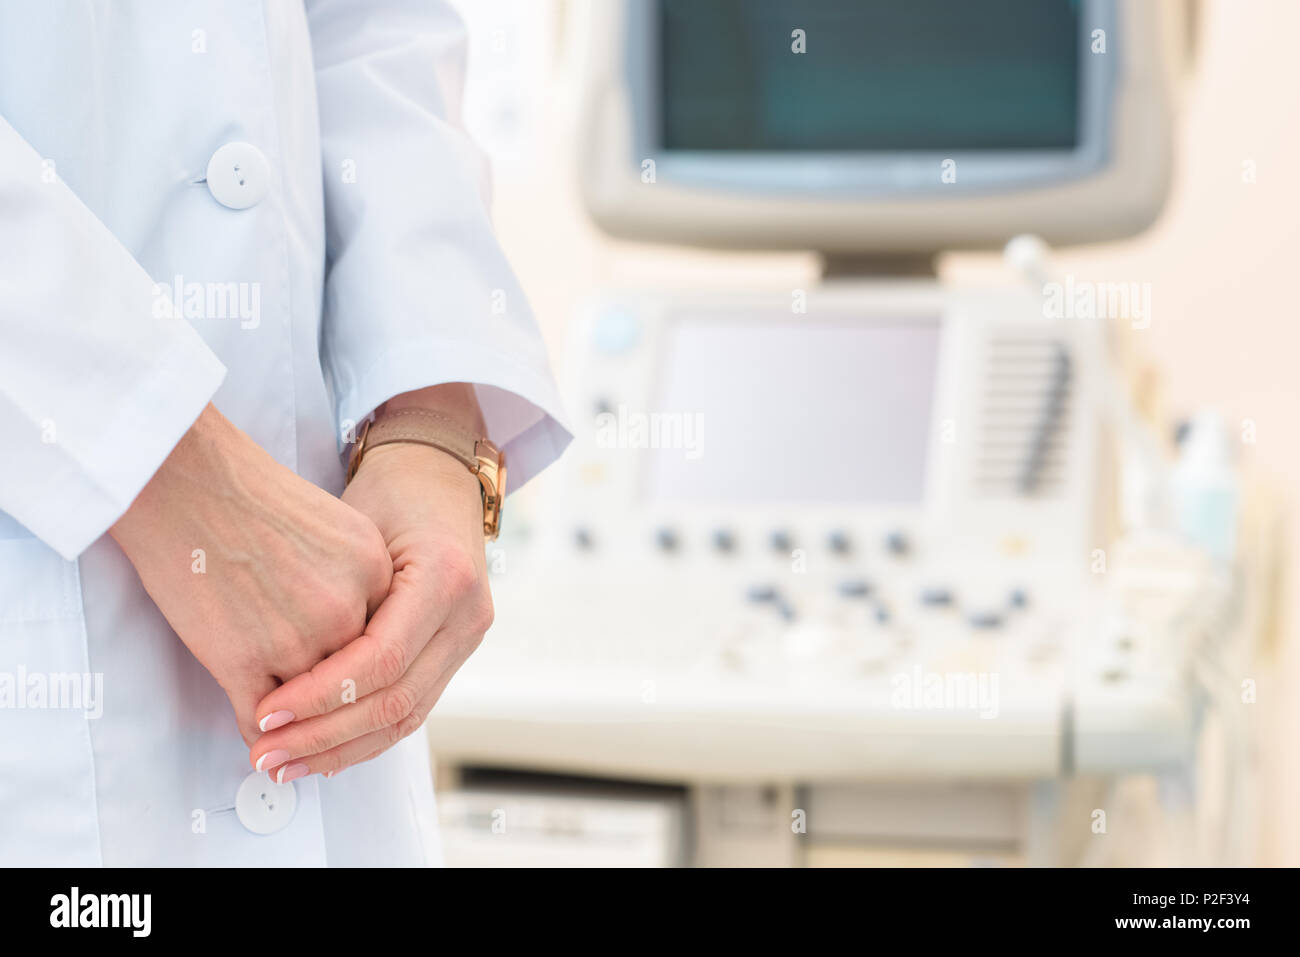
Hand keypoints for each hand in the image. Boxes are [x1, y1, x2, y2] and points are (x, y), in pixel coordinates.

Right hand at [110, 404, 392, 744]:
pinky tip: (256, 736)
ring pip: (313, 707)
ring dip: (300, 730)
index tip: (355, 688)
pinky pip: (259, 720)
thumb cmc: (249, 492)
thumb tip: (358, 632)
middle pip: (357, 678)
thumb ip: (357, 578)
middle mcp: (349, 608)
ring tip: (287, 740)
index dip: (368, 669)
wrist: (183, 476)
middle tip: (326, 729)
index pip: (387, 639)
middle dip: (340, 710)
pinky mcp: (243, 660)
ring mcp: (299, 638)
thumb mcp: (334, 525)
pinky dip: (258, 735)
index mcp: (378, 571)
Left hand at [247, 439, 492, 781]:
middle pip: (395, 701)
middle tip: (267, 753)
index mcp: (446, 578)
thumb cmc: (390, 491)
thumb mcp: (353, 528)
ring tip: (286, 765)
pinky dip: (365, 736)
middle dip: (325, 736)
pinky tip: (323, 753)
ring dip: (343, 749)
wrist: (438, 476)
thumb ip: (330, 600)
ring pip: (407, 718)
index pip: (381, 661)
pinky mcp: (456, 651)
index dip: (320, 696)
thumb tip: (276, 674)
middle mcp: (468, 615)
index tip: (267, 713)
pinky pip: (411, 708)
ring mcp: (468, 637)